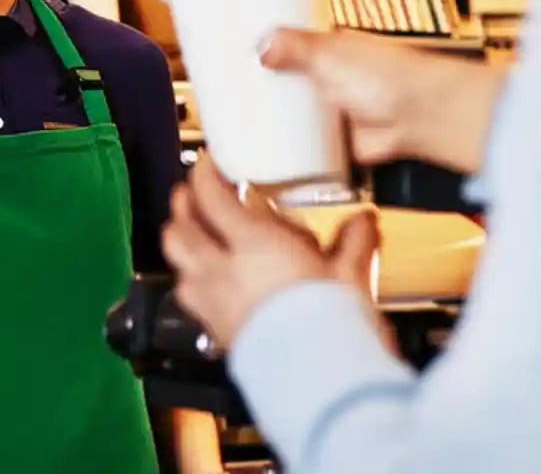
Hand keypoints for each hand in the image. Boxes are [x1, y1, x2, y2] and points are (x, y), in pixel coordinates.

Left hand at [162, 157, 381, 349]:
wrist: (316, 377)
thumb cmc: (330, 323)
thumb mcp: (349, 273)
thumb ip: (353, 241)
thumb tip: (363, 221)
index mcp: (252, 245)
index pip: (211, 198)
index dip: (203, 175)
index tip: (206, 164)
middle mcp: (222, 270)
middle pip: (181, 228)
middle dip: (181, 207)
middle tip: (190, 196)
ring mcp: (213, 303)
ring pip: (177, 263)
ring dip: (179, 243)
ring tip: (190, 235)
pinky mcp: (214, 331)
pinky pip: (188, 298)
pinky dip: (189, 281)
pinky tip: (203, 282)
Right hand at [260, 27, 504, 174]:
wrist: (419, 117)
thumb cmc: (389, 77)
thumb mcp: (331, 53)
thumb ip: (295, 47)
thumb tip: (263, 45)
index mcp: (331, 52)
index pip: (290, 50)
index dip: (266, 56)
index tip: (236, 62)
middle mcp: (332, 83)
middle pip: (289, 88)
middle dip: (265, 95)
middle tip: (230, 101)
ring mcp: (336, 115)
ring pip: (297, 121)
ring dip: (277, 127)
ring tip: (241, 131)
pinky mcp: (340, 146)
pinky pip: (311, 152)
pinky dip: (295, 157)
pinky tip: (271, 159)